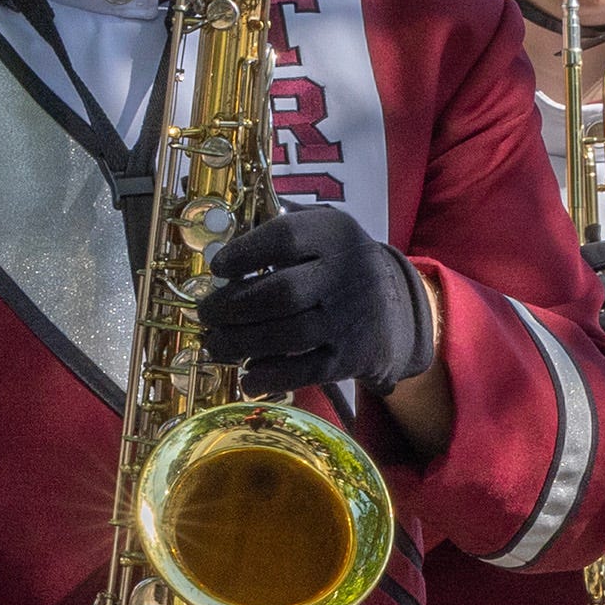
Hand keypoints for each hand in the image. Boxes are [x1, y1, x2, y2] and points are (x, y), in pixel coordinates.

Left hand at [199, 207, 432, 394]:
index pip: (286, 237)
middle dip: (232, 306)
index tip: (218, 268)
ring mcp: (350, 319)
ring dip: (240, 343)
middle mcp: (347, 274)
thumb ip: (283, 228)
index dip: (245, 253)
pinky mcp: (352, 358)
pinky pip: (305, 371)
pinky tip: (246, 376)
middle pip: (281, 293)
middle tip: (205, 313)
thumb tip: (222, 241)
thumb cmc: (341, 266)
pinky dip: (270, 376)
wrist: (399, 310)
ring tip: (214, 343)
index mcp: (335, 235)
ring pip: (288, 335)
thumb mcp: (326, 232)